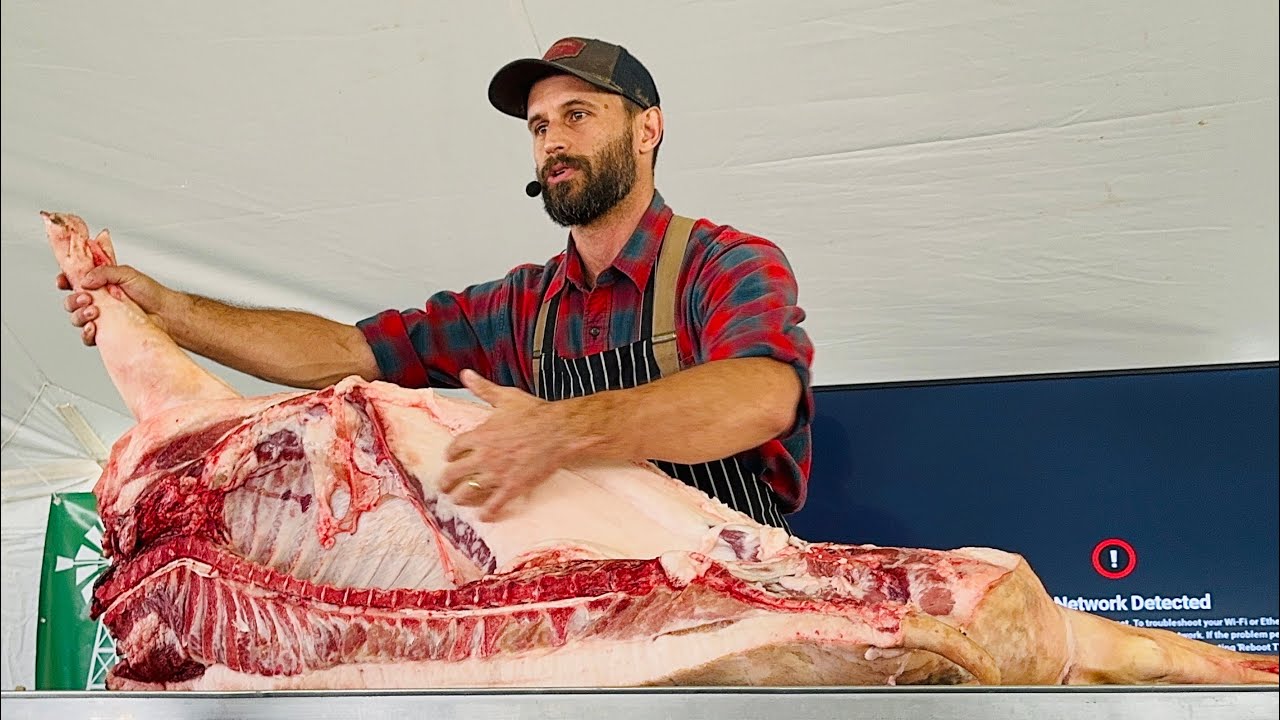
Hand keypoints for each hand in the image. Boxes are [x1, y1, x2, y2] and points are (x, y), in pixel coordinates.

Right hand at [57, 264, 169, 345]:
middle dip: (73, 300)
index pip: (74, 282)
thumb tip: (85, 280)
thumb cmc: (150, 293)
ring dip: (80, 315)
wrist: (166, 313)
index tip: (63, 281)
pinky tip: (94, 328)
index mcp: (100, 285)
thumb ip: (104, 272)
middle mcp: (98, 302)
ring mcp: (102, 319)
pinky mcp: (107, 334)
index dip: (65, 281)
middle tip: (86, 298)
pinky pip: (88, 337)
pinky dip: (87, 333)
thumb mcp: (127, 274)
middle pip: (72, 302)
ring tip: (95, 311)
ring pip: (77, 319)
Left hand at [438, 370, 581, 520]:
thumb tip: (466, 374)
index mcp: (479, 435)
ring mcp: (497, 474)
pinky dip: (487, 512)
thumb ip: (483, 389)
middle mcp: (483, 456)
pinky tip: (484, 515)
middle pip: (453, 474)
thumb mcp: (505, 397)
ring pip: (468, 492)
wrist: (559, 431)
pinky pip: (494, 505)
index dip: (450, 454)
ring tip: (458, 500)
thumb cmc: (534, 413)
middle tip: (444, 486)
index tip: (451, 458)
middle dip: (446, 481)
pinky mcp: (513, 487)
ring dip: (459, 498)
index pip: (453, 449)